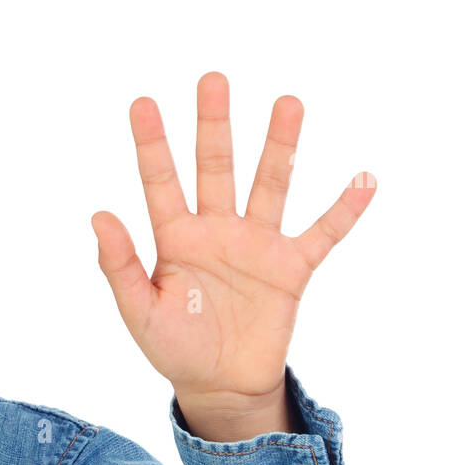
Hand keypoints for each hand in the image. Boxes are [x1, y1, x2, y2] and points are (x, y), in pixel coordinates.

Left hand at [91, 72, 374, 426]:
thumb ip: (120, 265)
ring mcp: (256, 245)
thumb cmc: (173, 347)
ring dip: (279, 147)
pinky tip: (365, 179)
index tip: (142, 102)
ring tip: (287, 103)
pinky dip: (344, 210)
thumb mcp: (138, 311)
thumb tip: (98, 214)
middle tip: (213, 79)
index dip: (152, 143)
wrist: (220, 385)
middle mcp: (216, 230)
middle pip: (215, 167)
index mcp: (174, 237)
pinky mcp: (291, 269)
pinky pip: (322, 233)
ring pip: (269, 185)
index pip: (160, 180)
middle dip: (213, 125)